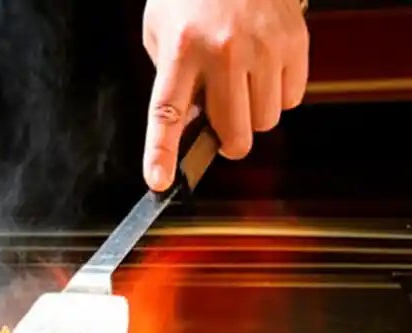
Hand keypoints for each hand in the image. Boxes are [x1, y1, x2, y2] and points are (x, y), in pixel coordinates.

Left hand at [141, 0, 308, 190]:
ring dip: (253, 116)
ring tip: (242, 89)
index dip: (162, 152)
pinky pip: (292, 98)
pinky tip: (264, 73)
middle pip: (233, 132)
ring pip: (266, 121)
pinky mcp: (294, 42)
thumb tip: (190, 124)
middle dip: (227, 143)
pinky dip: (279, 97)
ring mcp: (264, 48)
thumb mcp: (161, 31)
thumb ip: (171, 79)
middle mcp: (224, 52)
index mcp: (181, 50)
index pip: (167, 112)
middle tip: (221, 132)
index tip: (159, 181)